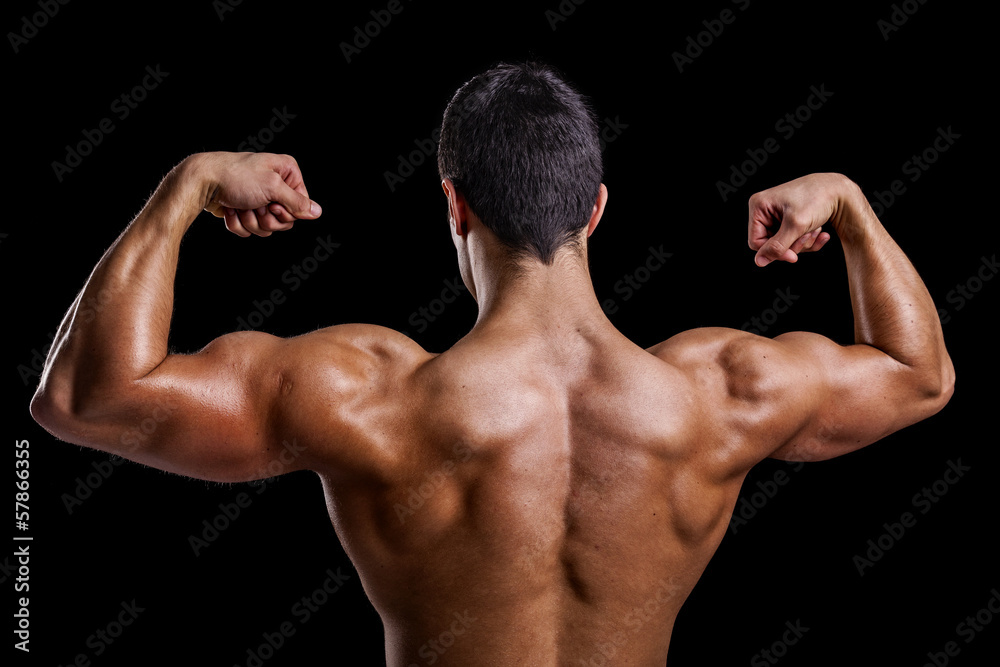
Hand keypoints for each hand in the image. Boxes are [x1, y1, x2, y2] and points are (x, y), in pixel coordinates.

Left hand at [196, 152, 321, 236]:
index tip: (272, 205)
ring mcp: (259, 198)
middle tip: (255, 206)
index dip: (286, 212)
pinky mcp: (245, 209)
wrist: (202, 181)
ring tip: (240, 206)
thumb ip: (297, 202)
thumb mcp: (272, 186)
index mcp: (286, 172)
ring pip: (266, 228)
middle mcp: (275, 184)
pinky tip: (231, 209)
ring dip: (251, 221)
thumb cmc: (236, 177)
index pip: (301, 205)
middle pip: (285, 220)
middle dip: (267, 219)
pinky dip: (238, 223)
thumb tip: (317, 212)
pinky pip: (250, 229)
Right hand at [747, 173, 851, 265]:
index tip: (794, 256)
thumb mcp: (795, 225)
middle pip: (771, 243)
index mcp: (759, 206)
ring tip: (816, 230)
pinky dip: (807, 238)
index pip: (756, 242)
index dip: (774, 252)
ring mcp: (777, 214)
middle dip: (793, 244)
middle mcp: (765, 209)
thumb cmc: (817, 199)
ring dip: (803, 242)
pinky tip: (820, 231)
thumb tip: (759, 262)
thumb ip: (777, 246)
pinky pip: (793, 238)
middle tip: (809, 236)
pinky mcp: (789, 218)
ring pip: (784, 243)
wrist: (840, 190)